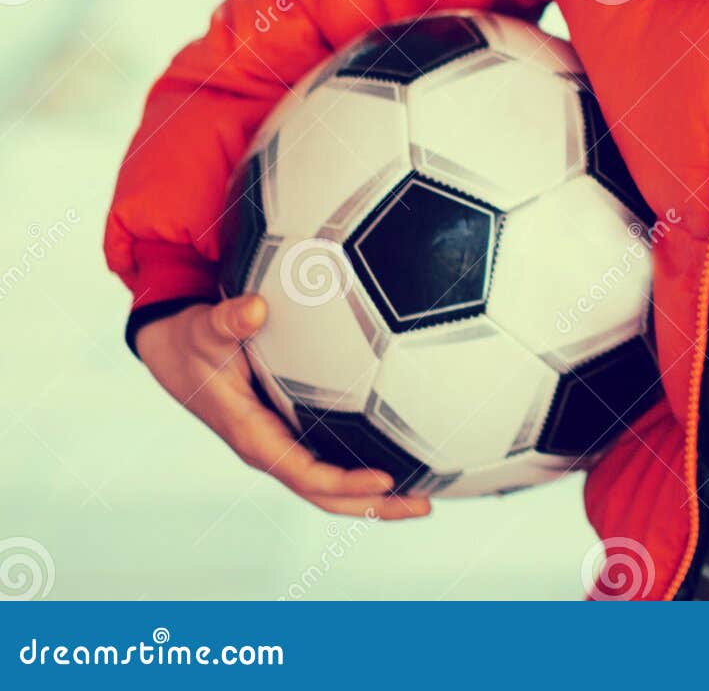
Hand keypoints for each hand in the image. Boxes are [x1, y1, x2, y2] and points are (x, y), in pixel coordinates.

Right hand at [135, 292, 431, 520]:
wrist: (178, 351)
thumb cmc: (196, 341)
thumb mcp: (207, 329)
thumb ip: (230, 321)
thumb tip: (254, 309)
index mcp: (253, 435)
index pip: (304, 472)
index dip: (344, 480)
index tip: (386, 479)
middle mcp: (272, 448)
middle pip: (326, 492)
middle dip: (372, 504)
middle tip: (424, 505)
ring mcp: (283, 444)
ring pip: (331, 483)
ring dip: (374, 495)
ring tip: (425, 496)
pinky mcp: (293, 430)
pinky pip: (330, 459)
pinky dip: (363, 468)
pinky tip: (401, 459)